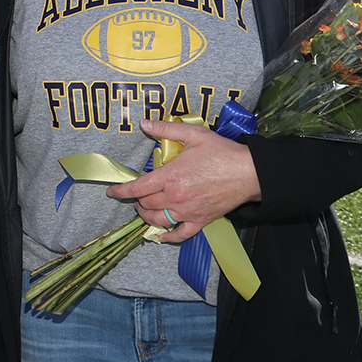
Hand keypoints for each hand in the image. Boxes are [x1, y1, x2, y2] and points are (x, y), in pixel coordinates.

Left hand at [107, 119, 261, 242]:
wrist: (249, 172)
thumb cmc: (222, 153)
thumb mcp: (193, 135)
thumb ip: (166, 130)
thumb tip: (144, 124)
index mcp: (170, 177)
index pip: (137, 188)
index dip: (121, 191)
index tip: (112, 192)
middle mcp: (176, 197)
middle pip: (145, 204)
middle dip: (136, 201)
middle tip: (135, 195)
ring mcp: (188, 211)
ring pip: (158, 220)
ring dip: (146, 217)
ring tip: (143, 210)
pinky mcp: (200, 220)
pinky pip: (180, 234)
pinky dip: (168, 237)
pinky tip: (161, 236)